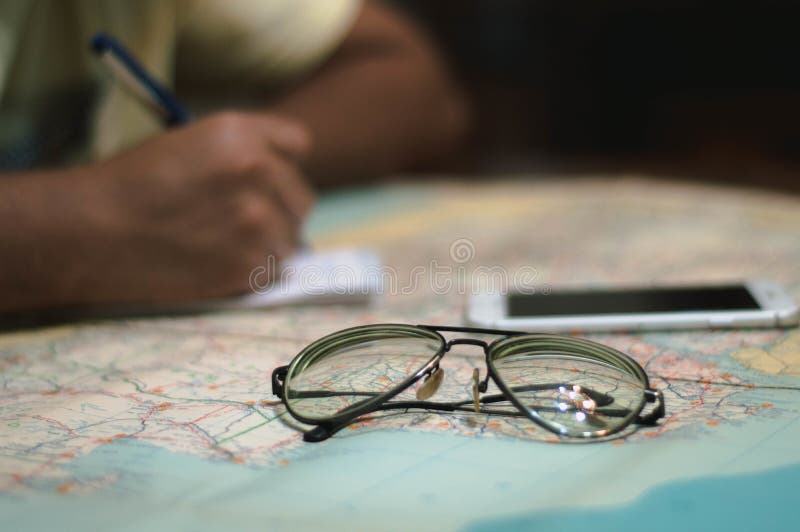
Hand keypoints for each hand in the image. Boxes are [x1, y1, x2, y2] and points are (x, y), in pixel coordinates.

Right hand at [66, 111, 313, 305]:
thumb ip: (241, 151)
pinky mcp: (250, 264)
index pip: (298, 145)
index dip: (282, 165)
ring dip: (268, 244)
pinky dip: (254, 271)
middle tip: (243, 223)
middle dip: (280, 209)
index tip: (267, 181)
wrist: (92, 232)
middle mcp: (258, 171)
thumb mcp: (189, 143)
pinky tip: (219, 263)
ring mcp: (257, 220)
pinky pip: (275, 269)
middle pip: (302, 196)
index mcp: (241, 134)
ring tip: (224, 245)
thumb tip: (281, 178)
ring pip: (292, 237)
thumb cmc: (132, 186)